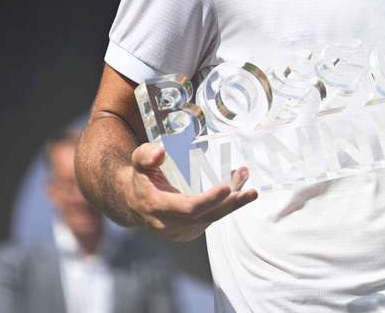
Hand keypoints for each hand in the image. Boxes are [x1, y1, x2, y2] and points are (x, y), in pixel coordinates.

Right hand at [123, 142, 257, 241]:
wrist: (133, 204)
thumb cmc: (141, 178)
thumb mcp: (138, 163)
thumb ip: (146, 155)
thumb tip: (160, 152)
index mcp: (157, 207)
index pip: (187, 209)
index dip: (208, 200)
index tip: (225, 188)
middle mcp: (169, 224)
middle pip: (206, 217)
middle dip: (231, 205)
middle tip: (251, 192)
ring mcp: (180, 231)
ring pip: (212, 217)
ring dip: (233, 202)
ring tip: (246, 181)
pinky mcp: (189, 232)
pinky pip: (211, 218)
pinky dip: (225, 204)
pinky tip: (236, 188)